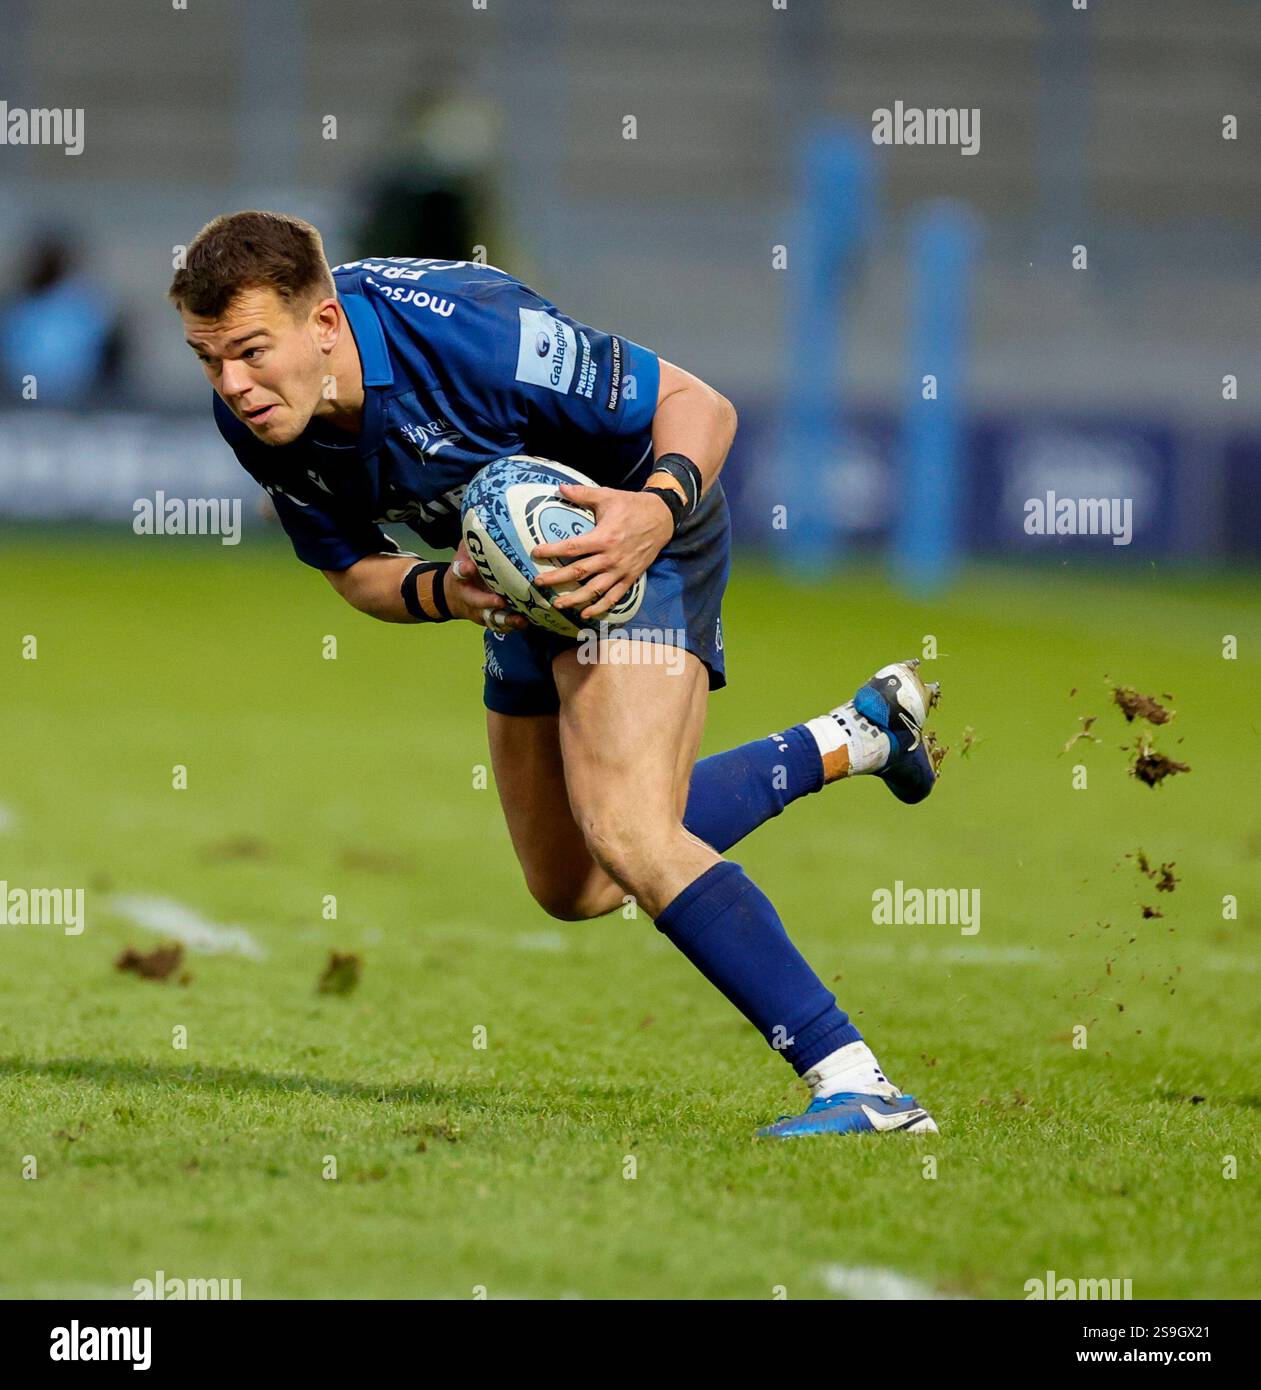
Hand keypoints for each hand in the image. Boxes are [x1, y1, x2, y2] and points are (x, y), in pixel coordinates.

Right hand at [443, 542, 526, 631]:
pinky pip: (500, 625)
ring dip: (505, 619)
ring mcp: (479, 610)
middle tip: (500, 601)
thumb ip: (471, 543)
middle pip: (475, 601)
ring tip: (520, 619)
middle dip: (487, 601)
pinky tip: (526, 621)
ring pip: (490, 618)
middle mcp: (468, 596)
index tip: (469, 568)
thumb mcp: (463, 554)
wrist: (453, 596)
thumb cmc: (464, 569)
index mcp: (460, 577)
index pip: (459, 572)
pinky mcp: (489, 619)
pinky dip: (512, 625)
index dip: (464, 570)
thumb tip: (487, 520)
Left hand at [532, 484, 673, 619]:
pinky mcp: (630, 578)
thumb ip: (583, 493)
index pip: (572, 547)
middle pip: (579, 572)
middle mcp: (611, 557)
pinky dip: (600, 607)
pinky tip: (586, 614)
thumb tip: (560, 487)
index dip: (552, 551)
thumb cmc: (632, 505)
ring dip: (575, 599)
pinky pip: (614, 597)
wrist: (662, 518)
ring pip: (594, 589)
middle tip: (538, 583)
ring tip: (558, 604)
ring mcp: (621, 570)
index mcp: (604, 537)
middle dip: (557, 579)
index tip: (536, 553)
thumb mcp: (608, 495)